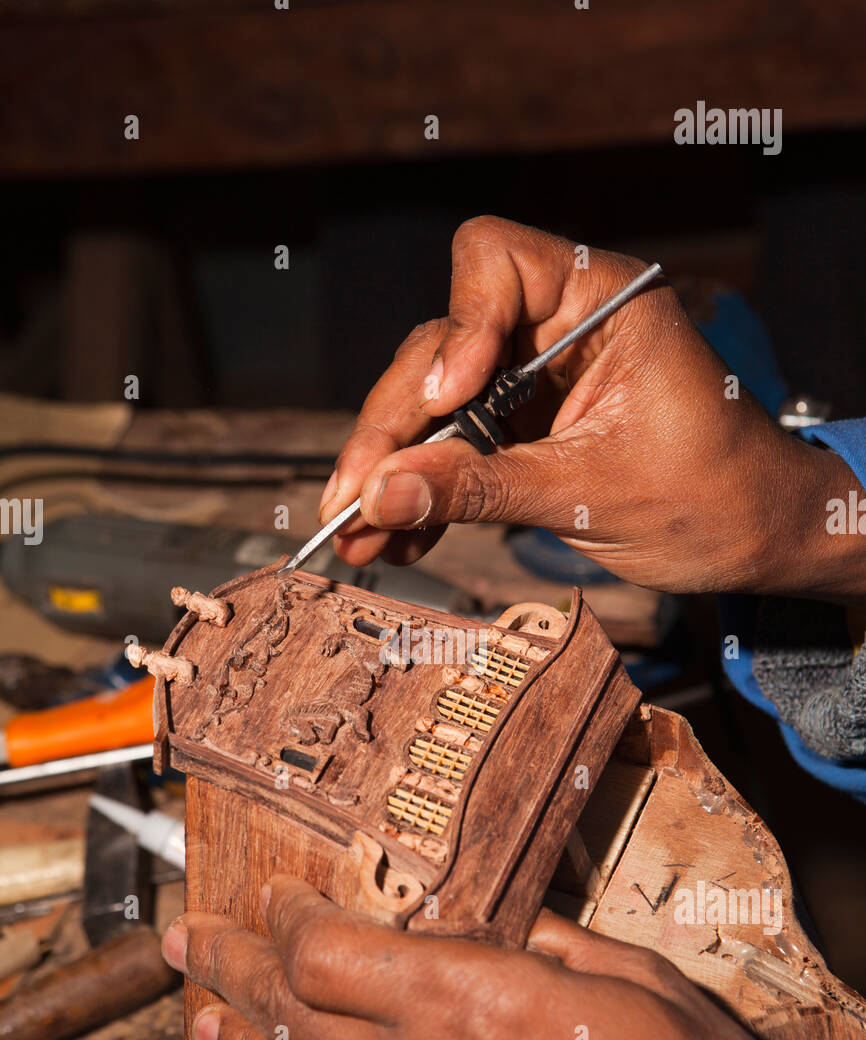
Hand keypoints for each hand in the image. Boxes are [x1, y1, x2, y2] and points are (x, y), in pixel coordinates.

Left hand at [163, 878, 799, 1039]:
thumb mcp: (638, 982)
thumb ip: (551, 944)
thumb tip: (501, 922)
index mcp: (471, 1003)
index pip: (330, 951)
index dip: (286, 919)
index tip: (269, 896)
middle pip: (293, 1012)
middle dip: (231, 965)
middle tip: (183, 940)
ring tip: (201, 1019)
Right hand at [319, 215, 861, 602]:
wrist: (751, 538)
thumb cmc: (711, 495)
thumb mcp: (592, 492)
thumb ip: (483, 488)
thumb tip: (379, 494)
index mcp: (598, 301)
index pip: (494, 259)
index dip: (459, 325)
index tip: (449, 401)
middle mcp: (554, 327)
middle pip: (439, 348)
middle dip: (393, 429)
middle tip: (351, 499)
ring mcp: (530, 379)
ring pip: (430, 405)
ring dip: (391, 471)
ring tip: (355, 538)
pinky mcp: (518, 429)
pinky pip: (451, 450)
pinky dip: (423, 494)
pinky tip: (394, 540)